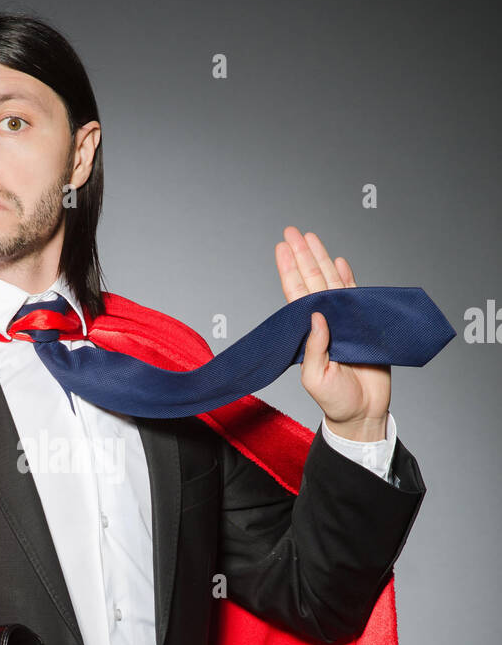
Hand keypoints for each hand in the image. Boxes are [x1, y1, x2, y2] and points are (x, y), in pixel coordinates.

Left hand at [275, 226, 390, 441]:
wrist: (363, 412)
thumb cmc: (335, 400)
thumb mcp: (316, 377)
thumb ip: (314, 348)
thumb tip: (316, 315)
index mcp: (307, 333)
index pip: (295, 294)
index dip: (289, 270)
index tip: (281, 248)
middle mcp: (323, 322)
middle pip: (311, 280)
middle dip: (302, 255)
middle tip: (292, 232)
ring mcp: (342, 322)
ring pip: (331, 282)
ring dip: (321, 259)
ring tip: (312, 237)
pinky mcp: (362, 325)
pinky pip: (355, 296)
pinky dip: (348, 277)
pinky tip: (340, 260)